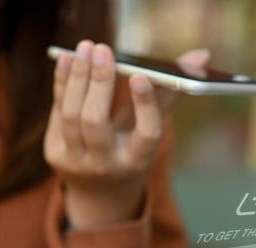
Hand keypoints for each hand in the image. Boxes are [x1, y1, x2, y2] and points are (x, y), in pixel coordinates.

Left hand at [44, 40, 209, 228]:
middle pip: (96, 122)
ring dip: (77, 78)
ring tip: (87, 48)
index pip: (146, 134)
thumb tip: (201, 56)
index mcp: (138, 160)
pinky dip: (62, 83)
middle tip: (104, 49)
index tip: (140, 76)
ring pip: (72, 115)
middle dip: (99, 83)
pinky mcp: (54, 153)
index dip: (145, 105)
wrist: (99, 191)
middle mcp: (106, 164)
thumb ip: (169, 91)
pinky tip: (67, 58)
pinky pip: (57, 112)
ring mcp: (77, 161)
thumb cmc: (132, 148)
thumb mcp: (151, 128)